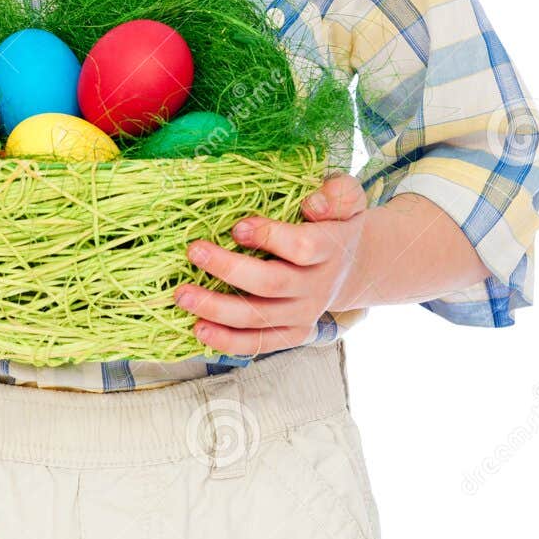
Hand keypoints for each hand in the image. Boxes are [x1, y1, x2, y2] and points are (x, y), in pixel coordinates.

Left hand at [172, 173, 368, 356]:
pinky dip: (229, 342)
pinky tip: (200, 330)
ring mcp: (305, 314)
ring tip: (183, 296)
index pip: (302, 247)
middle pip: (271, 284)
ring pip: (259, 318)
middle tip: (193, 251)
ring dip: (218, 310)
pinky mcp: (294, 332)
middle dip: (229, 269)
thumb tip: (312, 204)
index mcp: (330, 248)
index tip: (236, 227)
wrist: (355, 265)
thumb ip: (338, 195)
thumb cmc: (337, 222)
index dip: (269, 237)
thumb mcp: (349, 199)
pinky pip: (260, 343)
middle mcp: (317, 285)